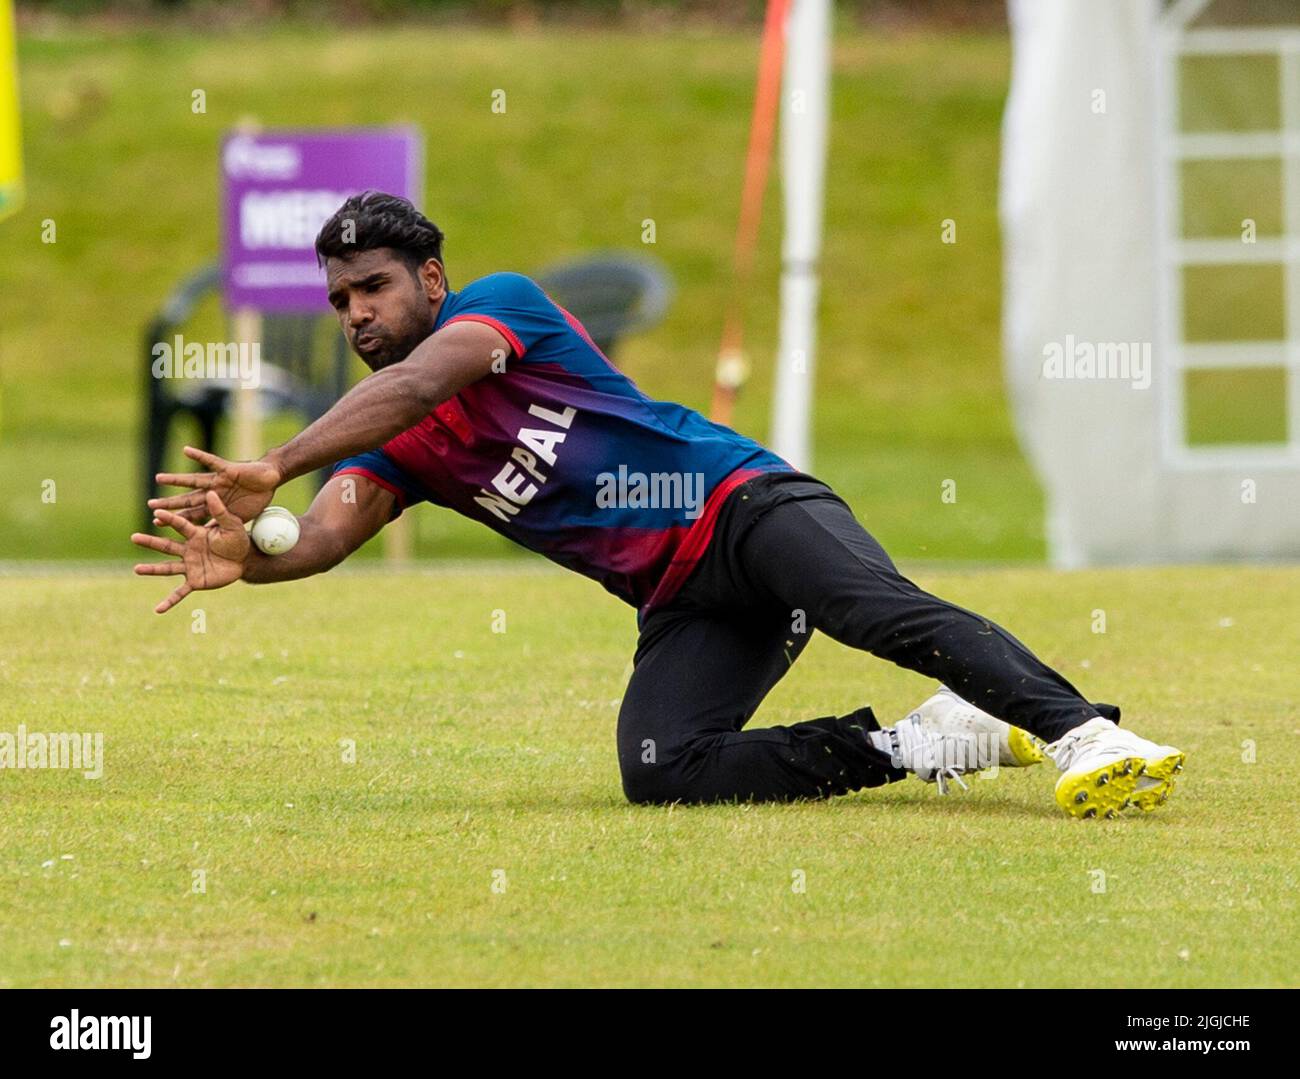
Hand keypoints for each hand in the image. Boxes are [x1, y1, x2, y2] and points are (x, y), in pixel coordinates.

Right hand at [131, 490, 250, 613]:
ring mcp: (190, 566)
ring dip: (152, 570)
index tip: (156, 510)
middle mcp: (188, 550)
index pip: (180, 525)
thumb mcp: (232, 525)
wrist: (245, 561)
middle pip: (166, 546)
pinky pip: (180, 593)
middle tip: (133, 537)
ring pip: (167, 568)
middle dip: (150, 542)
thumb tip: (213, 492)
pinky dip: (169, 601)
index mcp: (196, 534)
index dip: (169, 518)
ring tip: (136, 570)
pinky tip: (157, 609)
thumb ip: (220, 512)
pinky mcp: (195, 581)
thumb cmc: (238, 540)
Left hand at [148, 445, 281, 523]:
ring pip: (193, 481)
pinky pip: (211, 461)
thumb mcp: (238, 517)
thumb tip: (206, 534)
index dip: (176, 518)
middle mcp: (212, 492)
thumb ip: (221, 521)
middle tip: (150, 504)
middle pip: (187, 498)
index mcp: (214, 505)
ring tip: (159, 478)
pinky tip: (186, 451)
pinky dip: (199, 456)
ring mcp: (218, 481)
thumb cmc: (255, 498)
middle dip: (170, 502)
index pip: (192, 513)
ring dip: (177, 480)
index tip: (157, 522)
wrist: (269, 480)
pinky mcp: (227, 469)